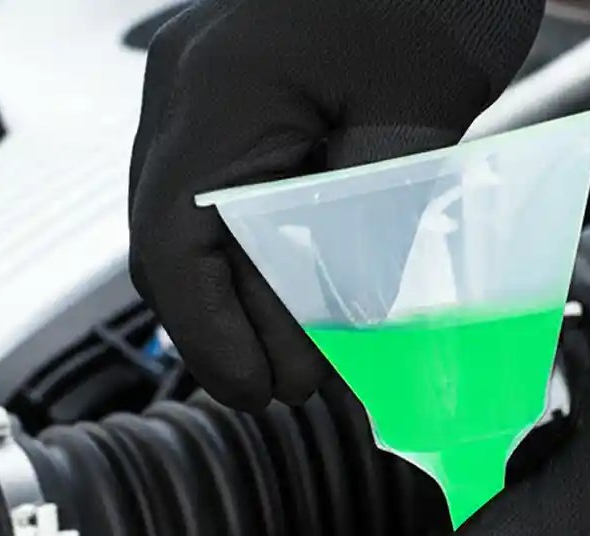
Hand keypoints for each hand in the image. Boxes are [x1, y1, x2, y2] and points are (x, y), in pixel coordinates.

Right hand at [128, 0, 542, 408]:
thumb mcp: (414, 124)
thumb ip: (368, 232)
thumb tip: (342, 331)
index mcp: (218, 93)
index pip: (174, 246)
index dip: (212, 336)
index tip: (261, 392)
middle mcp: (187, 91)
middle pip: (176, 244)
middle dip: (233, 328)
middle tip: (298, 385)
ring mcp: (202, 89)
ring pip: (198, 225)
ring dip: (250, 293)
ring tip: (312, 351)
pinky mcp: (234, 95)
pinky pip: (226, 190)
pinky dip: (263, 248)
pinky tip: (308, 287)